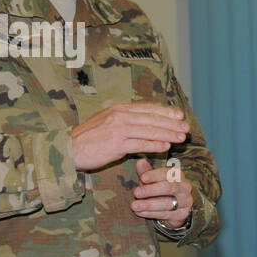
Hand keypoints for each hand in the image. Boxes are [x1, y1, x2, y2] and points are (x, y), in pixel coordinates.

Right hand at [71, 102, 187, 171]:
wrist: (69, 148)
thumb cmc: (90, 138)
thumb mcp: (108, 122)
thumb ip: (126, 120)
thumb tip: (146, 122)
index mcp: (119, 109)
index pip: (147, 108)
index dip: (165, 111)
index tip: (180, 115)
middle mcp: (120, 115)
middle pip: (152, 118)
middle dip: (171, 123)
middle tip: (186, 128)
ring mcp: (118, 129)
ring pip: (149, 130)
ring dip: (167, 134)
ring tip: (181, 138)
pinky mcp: (116, 143)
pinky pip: (140, 144)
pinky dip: (154, 145)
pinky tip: (166, 147)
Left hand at [132, 158, 192, 227]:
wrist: (175, 208)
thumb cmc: (160, 190)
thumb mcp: (152, 180)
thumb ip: (146, 172)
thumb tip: (140, 162)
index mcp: (178, 175)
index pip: (166, 173)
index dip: (154, 175)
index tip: (142, 178)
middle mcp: (185, 187)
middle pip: (168, 188)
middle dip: (151, 190)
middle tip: (136, 192)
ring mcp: (185, 201)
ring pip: (167, 203)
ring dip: (149, 204)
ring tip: (134, 205)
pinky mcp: (182, 214)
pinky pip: (165, 214)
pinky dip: (150, 213)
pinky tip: (139, 212)